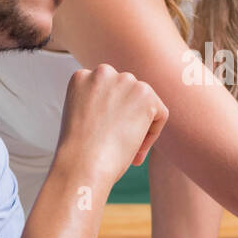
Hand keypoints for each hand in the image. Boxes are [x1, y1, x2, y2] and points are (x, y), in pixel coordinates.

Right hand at [55, 64, 168, 183]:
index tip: (106, 136)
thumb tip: (123, 110)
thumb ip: (97, 106)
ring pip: (144, 104)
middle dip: (128, 118)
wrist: (82, 164)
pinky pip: (160, 114)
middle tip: (121, 145)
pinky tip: (137, 151)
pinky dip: (152, 135)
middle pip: (128, 94)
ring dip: (140, 126)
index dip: (110, 116)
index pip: (107, 91)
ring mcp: (125, 80)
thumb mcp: (81, 119)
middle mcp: (103, 72)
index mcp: (82, 77)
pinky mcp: (145, 94)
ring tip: (129, 150)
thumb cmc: (78, 153)